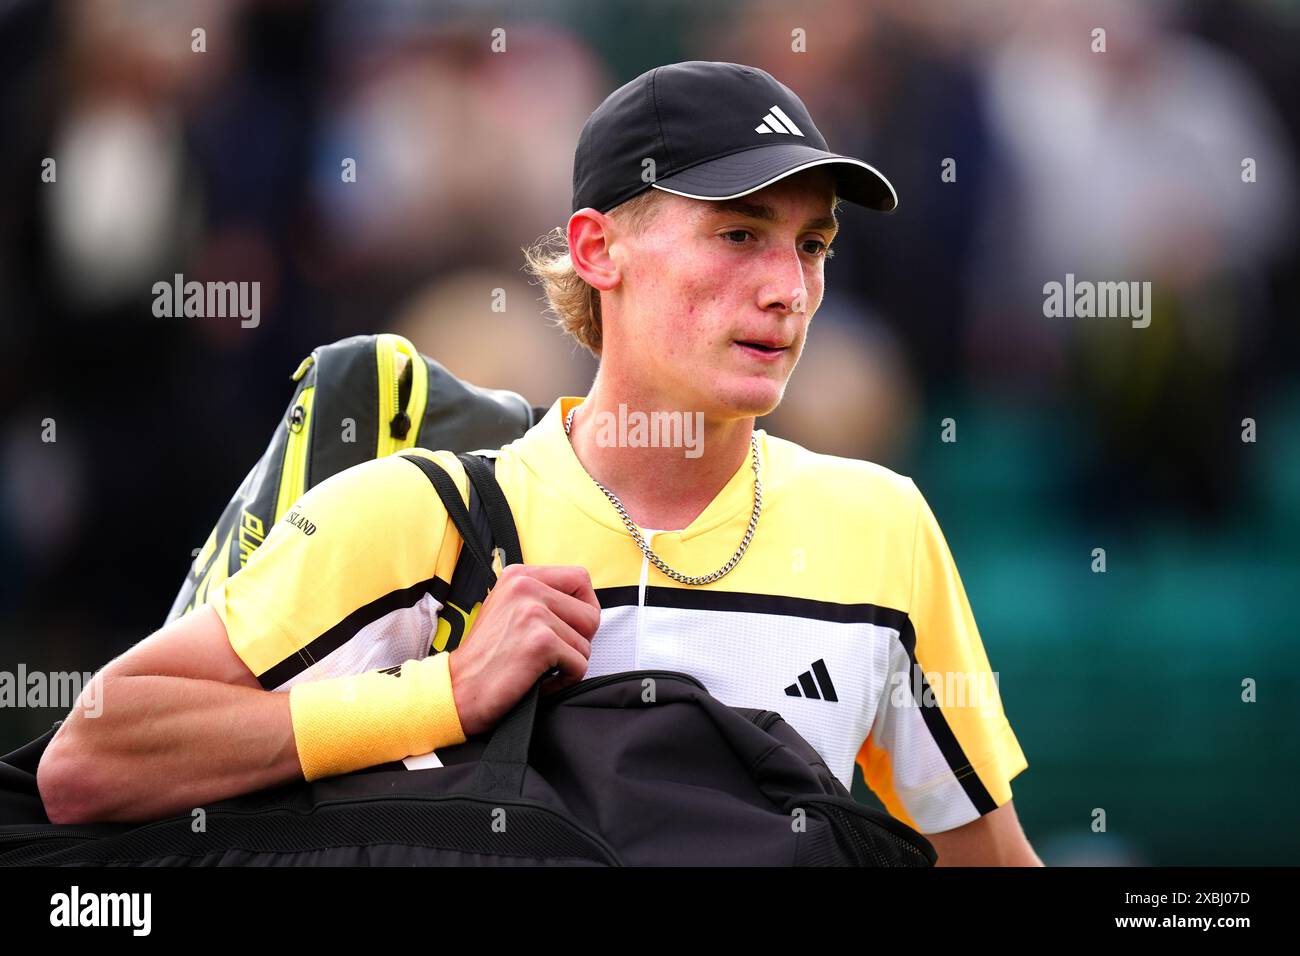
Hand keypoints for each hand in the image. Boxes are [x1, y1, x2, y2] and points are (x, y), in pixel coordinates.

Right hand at [447, 564, 600, 735]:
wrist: (457, 690)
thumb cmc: (486, 658)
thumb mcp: (509, 609)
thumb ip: (542, 597)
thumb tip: (586, 603)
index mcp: (519, 575)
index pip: (580, 578)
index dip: (584, 608)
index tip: (568, 629)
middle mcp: (526, 586)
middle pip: (590, 612)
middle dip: (580, 640)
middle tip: (553, 654)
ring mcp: (533, 612)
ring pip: (586, 642)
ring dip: (569, 663)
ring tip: (540, 668)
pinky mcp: (541, 642)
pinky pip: (580, 665)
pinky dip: (565, 680)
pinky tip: (539, 682)